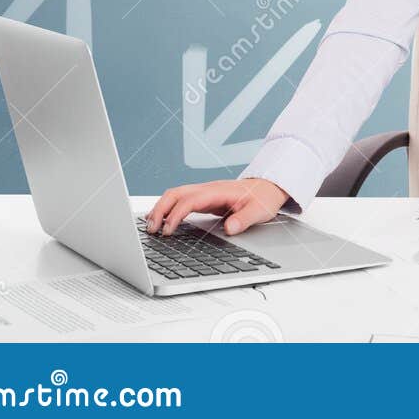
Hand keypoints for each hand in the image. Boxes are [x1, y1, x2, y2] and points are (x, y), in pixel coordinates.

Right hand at [145, 178, 289, 235]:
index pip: (189, 200)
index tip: (168, 231)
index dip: (176, 215)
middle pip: (175, 194)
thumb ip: (244, 219)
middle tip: (150, 230)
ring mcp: (204, 192)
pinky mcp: (203, 198)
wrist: (268, 187)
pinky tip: (161, 221)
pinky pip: (180, 201)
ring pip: (174, 195)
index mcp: (218, 191)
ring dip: (160, 208)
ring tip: (150, 227)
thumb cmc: (263, 198)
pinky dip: (167, 209)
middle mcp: (207, 189)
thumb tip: (230, 228)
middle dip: (159, 210)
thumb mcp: (259, 211)